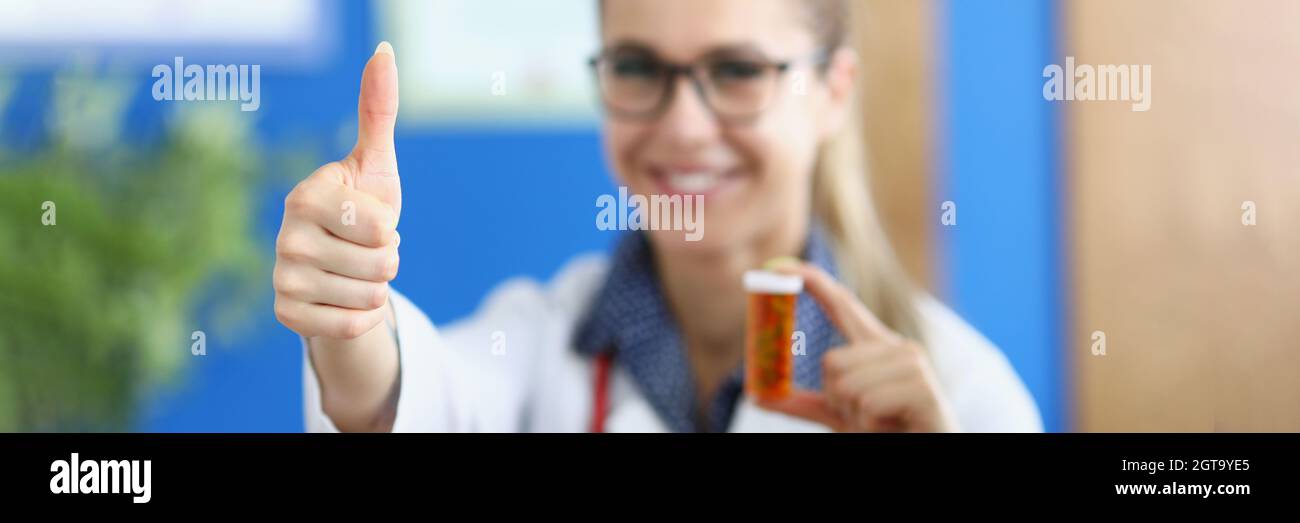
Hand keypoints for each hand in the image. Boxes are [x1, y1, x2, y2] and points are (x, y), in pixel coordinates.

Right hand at [274, 42, 401, 339]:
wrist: (343, 269)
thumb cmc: (363, 210)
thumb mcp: (377, 165)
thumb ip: (378, 111)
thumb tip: (383, 52)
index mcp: (306, 194)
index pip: (380, 225)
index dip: (389, 228)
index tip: (369, 220)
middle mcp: (285, 234)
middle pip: (381, 263)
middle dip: (389, 260)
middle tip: (365, 250)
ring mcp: (281, 276)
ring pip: (370, 296)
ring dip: (377, 288)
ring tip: (356, 272)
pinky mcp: (285, 314)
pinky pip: (353, 325)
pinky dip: (363, 317)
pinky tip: (346, 300)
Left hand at [756, 262, 959, 431]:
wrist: (933, 453)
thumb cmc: (887, 430)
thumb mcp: (839, 414)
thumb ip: (804, 402)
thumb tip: (757, 395)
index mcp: (876, 347)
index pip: (842, 304)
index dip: (812, 281)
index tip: (781, 267)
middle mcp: (897, 348)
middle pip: (831, 360)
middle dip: (836, 399)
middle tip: (861, 417)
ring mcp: (914, 365)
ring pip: (846, 385)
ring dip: (854, 416)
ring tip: (880, 423)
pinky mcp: (925, 390)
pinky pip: (868, 403)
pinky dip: (871, 425)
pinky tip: (893, 427)